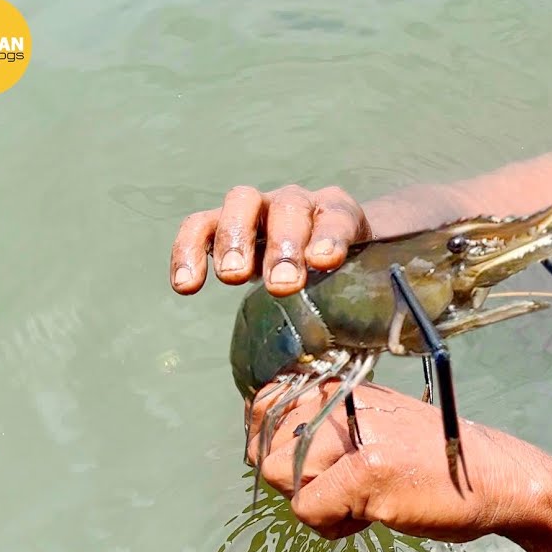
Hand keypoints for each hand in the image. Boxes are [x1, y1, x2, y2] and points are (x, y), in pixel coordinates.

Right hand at [170, 184, 371, 296]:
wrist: (324, 251)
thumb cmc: (343, 274)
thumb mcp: (358, 283)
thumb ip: (361, 304)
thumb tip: (365, 349)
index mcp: (339, 213)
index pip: (338, 215)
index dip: (331, 236)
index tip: (324, 262)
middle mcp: (298, 202)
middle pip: (289, 207)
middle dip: (284, 245)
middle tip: (281, 284)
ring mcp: (258, 207)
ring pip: (242, 202)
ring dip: (235, 239)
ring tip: (232, 278)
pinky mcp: (222, 222)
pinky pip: (199, 226)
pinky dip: (188, 250)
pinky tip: (186, 286)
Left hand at [248, 382, 551, 542]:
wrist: (494, 478)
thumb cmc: (433, 460)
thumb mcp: (377, 424)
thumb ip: (327, 424)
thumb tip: (259, 442)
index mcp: (344, 385)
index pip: (266, 401)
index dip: (266, 439)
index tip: (298, 462)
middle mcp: (345, 399)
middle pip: (266, 448)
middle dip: (296, 480)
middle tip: (344, 487)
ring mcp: (355, 433)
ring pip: (281, 476)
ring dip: (315, 503)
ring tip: (360, 501)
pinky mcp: (366, 471)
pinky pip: (308, 508)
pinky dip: (334, 525)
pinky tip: (371, 516)